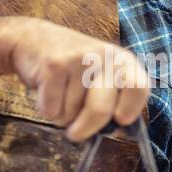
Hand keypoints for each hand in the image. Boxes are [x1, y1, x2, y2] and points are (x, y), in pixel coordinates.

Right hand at [9, 19, 148, 141]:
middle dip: (85, 129)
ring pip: (71, 114)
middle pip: (101, 111)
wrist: (33, 39)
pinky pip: (52, 109)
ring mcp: (79, 58)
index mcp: (123, 60)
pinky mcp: (54, 65)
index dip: (130, 109)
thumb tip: (120, 130)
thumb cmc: (73, 68)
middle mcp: (104, 56)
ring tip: (59, 92)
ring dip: (62, 114)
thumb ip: (114, 100)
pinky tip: (45, 89)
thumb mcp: (101, 77)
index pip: (138, 87)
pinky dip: (46, 108)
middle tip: (75, 133)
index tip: (120, 121)